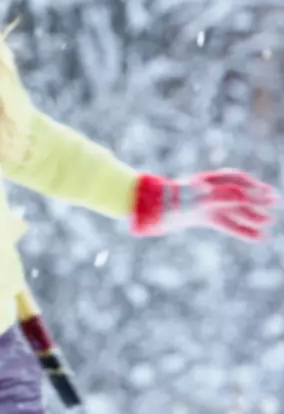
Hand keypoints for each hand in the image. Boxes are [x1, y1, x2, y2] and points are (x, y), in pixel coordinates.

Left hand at [131, 169, 278, 240]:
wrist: (147, 210)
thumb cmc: (171, 202)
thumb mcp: (196, 199)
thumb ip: (219, 197)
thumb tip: (244, 197)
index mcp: (206, 182)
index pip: (234, 180)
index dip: (251, 186)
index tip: (267, 194)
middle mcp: (208, 192)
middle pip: (237, 193)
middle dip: (256, 198)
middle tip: (275, 202)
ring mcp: (206, 205)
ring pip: (234, 209)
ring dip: (252, 215)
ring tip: (269, 222)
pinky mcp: (203, 218)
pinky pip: (227, 223)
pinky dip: (242, 230)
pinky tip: (258, 238)